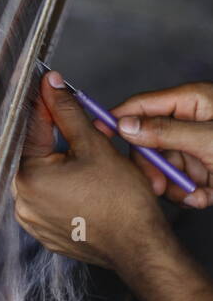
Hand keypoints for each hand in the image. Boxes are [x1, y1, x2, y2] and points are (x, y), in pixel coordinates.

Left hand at [13, 72, 170, 269]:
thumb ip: (67, 111)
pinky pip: (49, 199)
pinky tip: (82, 181)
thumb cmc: (122, 202)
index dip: (46, 104)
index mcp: (28, 178)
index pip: (32, 128)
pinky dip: (62, 185)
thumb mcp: (94, 144)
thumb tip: (52, 86)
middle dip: (54, 135)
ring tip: (83, 153)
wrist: (141, 247)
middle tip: (74, 122)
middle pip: (34, 153)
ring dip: (59, 161)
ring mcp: (34, 221)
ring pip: (43, 176)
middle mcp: (23, 202)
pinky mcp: (47, 233)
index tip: (53, 89)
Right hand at [95, 82, 212, 208]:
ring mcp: (196, 148)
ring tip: (194, 195)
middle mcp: (190, 124)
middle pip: (150, 141)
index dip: (119, 118)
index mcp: (191, 102)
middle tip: (157, 185)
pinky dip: (190, 195)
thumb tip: (126, 125)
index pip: (143, 106)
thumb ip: (166, 131)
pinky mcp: (204, 172)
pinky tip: (205, 197)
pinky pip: (182, 183)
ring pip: (165, 167)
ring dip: (176, 185)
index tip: (98, 132)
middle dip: (153, 166)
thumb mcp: (208, 138)